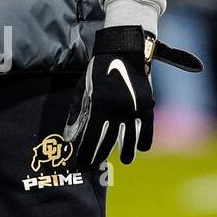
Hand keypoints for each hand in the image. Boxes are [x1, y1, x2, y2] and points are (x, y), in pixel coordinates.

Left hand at [63, 26, 201, 167]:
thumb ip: (76, 113)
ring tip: (124, 161)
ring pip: (129, 139)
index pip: (90, 138)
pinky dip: (144, 140)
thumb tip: (69, 136)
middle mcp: (115, 111)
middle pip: (108, 141)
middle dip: (99, 155)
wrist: (124, 50)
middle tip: (95, 166)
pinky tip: (140, 148)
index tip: (81, 165)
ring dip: (126, 152)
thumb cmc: (99, 69)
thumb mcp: (83, 89)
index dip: (85, 154)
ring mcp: (132, 109)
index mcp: (98, 106)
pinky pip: (146, 128)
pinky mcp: (145, 105)